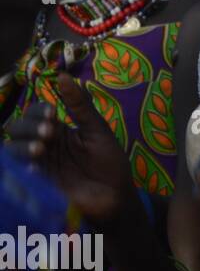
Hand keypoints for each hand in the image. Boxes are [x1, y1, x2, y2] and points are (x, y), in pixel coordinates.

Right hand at [3, 73, 134, 222]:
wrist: (117, 195)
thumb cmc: (109, 161)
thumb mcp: (97, 130)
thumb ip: (80, 105)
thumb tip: (63, 75)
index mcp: (57, 129)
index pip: (35, 113)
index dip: (38, 111)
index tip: (52, 114)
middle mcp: (43, 144)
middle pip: (17, 128)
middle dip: (28, 127)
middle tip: (49, 132)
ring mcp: (38, 164)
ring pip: (12, 149)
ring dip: (21, 146)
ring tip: (40, 149)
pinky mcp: (37, 184)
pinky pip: (18, 173)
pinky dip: (22, 167)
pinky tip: (33, 167)